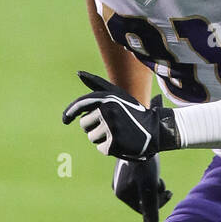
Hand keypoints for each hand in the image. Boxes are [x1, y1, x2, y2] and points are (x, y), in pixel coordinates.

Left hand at [62, 72, 178, 158]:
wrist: (155, 129)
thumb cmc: (132, 111)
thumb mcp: (117, 94)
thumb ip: (97, 83)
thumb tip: (78, 72)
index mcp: (106, 98)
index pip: (80, 105)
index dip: (69, 113)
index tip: (65, 120)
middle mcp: (107, 111)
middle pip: (84, 124)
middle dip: (93, 127)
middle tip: (111, 125)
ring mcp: (111, 127)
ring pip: (91, 137)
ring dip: (101, 138)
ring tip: (117, 133)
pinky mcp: (115, 142)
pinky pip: (101, 148)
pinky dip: (109, 148)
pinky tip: (121, 142)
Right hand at [113, 156, 172, 221]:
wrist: (142, 137)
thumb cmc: (145, 164)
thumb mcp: (149, 188)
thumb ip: (151, 208)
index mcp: (121, 194)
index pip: (144, 209)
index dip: (159, 204)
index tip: (170, 193)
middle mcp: (118, 186)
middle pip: (144, 199)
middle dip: (156, 194)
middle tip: (165, 185)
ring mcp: (122, 176)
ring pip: (144, 189)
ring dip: (155, 185)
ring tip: (158, 175)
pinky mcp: (127, 167)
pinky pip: (142, 179)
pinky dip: (150, 176)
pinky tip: (154, 169)